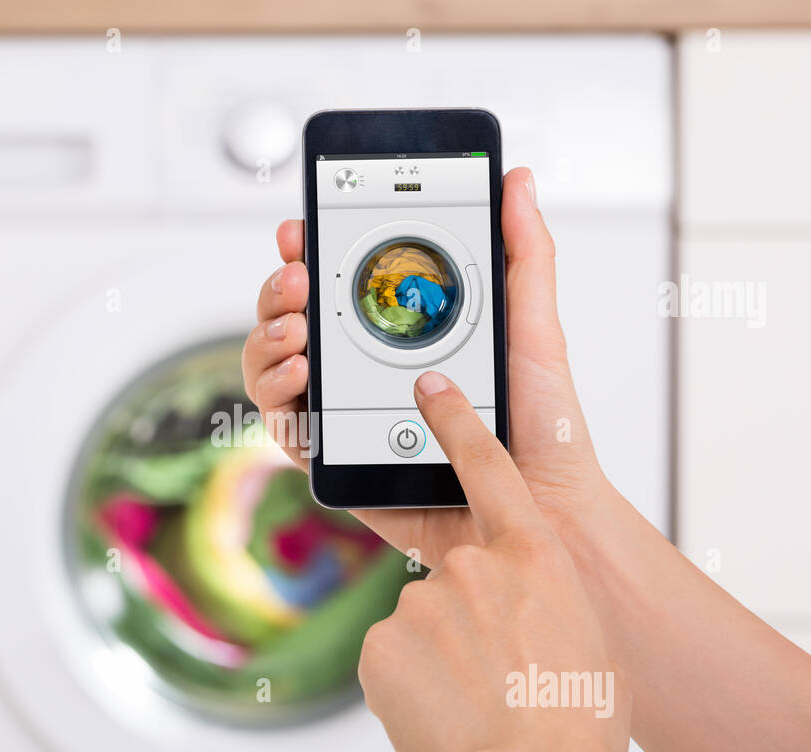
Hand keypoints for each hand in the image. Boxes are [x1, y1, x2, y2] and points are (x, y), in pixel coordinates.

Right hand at [243, 167, 609, 566]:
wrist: (544, 513)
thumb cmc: (544, 428)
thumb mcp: (533, 329)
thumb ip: (523, 254)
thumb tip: (516, 179)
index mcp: (399, 334)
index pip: (336, 283)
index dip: (308, 253)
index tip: (303, 230)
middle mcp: (364, 371)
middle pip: (291, 321)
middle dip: (277, 292)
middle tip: (298, 281)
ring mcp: (347, 417)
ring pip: (273, 371)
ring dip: (266, 343)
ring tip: (298, 334)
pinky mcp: (340, 465)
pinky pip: (285, 435)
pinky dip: (278, 405)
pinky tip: (303, 382)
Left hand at [360, 371, 634, 751]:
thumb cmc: (578, 722)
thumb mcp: (585, 644)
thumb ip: (546, 607)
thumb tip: (527, 617)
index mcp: (532, 558)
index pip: (486, 468)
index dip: (455, 423)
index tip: (429, 389)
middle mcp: (471, 567)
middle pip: (453, 580)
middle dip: (467, 624)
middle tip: (497, 675)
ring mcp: (420, 602)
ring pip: (422, 627)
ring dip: (442, 662)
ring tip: (476, 706)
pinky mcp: (380, 645)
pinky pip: (394, 662)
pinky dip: (413, 687)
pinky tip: (441, 714)